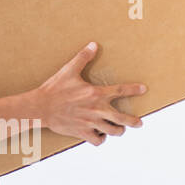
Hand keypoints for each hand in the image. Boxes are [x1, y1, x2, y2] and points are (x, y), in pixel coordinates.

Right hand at [31, 42, 146, 145]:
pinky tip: (101, 135)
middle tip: (139, 123)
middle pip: (122, 119)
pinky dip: (101, 139)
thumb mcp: (69, 71)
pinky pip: (98, 140)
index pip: (120, 90)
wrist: (41, 107)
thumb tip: (93, 44)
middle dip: (134, 122)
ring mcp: (90, 122)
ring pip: (113, 131)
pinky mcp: (82, 132)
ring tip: (120, 129)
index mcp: (96, 93)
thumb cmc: (54, 88)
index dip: (134, 89)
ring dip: (118, 131)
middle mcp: (97, 109)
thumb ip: (83, 58)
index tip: (143, 89)